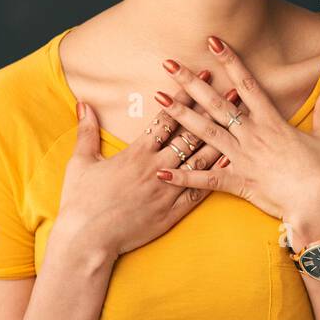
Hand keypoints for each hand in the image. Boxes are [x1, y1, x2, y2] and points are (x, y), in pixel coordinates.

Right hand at [54, 70, 231, 259]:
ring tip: (239, 122)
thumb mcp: (81, 162)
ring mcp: (168, 190)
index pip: (167, 118)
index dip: (184, 96)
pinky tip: (233, 163)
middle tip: (230, 92)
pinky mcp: (173, 212)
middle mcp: (157, 168)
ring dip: (221, 138)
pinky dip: (217, 175)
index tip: (198, 78)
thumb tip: (84, 103)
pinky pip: (200, 191)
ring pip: (201, 160)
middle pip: (191, 134)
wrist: (88, 241)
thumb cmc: (80, 202)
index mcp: (137, 153)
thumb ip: (86, 131)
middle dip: (211, 110)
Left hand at [151, 35, 319, 249]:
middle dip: (191, 82)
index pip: (246, 84)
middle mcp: (251, 135)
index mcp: (271, 121)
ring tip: (159, 99)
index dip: (229, 60)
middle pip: (216, 103)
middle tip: (169, 64)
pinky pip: (205, 179)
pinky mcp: (237, 182)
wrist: (318, 204)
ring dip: (180, 115)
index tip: (213, 42)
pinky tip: (161, 174)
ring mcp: (241, 158)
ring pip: (204, 132)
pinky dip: (183, 178)